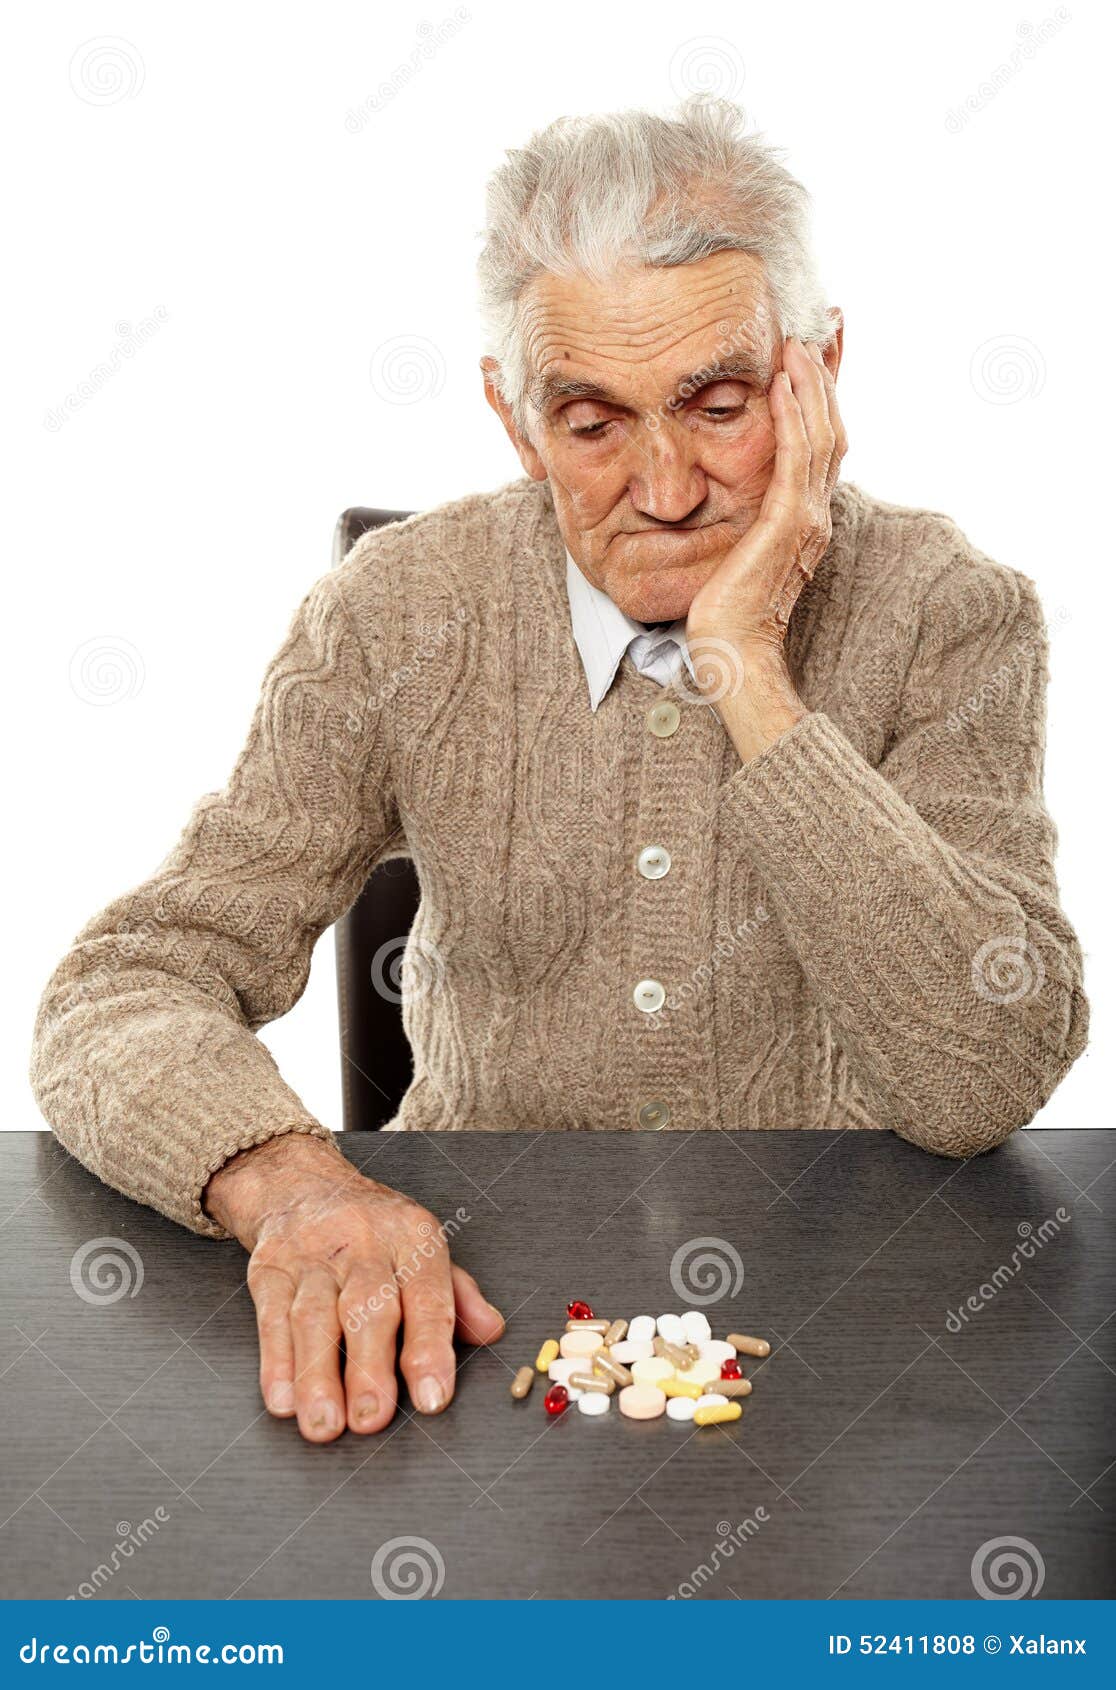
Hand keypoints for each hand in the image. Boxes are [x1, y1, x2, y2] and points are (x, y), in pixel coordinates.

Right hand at [204, 1133, 504, 1442]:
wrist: (300, 1183)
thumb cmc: (373, 1228)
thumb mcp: (422, 1247)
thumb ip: (457, 1295)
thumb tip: (491, 1330)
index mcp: (413, 1238)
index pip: (428, 1296)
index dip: (431, 1348)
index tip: (432, 1396)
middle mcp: (364, 1243)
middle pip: (367, 1307)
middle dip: (370, 1367)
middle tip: (373, 1417)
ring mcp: (313, 1256)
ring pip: (314, 1317)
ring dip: (318, 1375)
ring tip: (325, 1424)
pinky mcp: (270, 1269)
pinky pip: (272, 1318)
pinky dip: (277, 1362)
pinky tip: (284, 1400)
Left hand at [686, 335, 847, 656]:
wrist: (732, 653)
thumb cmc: (726, 613)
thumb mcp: (736, 554)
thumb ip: (744, 522)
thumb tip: (728, 500)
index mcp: (805, 519)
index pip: (821, 445)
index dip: (822, 399)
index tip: (817, 356)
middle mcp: (815, 514)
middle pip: (831, 429)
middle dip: (827, 378)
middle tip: (825, 330)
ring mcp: (806, 518)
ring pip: (820, 435)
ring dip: (810, 384)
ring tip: (798, 342)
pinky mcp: (787, 524)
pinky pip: (795, 456)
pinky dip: (793, 415)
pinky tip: (782, 382)